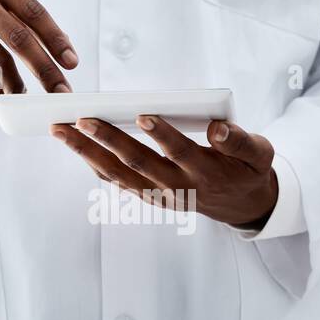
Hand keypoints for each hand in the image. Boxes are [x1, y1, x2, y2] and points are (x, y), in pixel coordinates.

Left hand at [51, 116, 278, 228]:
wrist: (242, 205)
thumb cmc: (247, 169)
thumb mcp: (259, 154)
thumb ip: (240, 141)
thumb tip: (217, 128)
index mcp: (206, 173)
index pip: (180, 152)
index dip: (163, 135)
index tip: (144, 115)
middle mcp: (177, 187)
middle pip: (138, 163)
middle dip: (108, 140)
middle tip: (82, 119)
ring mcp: (158, 195)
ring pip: (117, 174)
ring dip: (86, 152)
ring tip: (60, 130)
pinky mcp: (147, 196)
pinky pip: (114, 181)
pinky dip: (91, 163)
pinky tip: (73, 144)